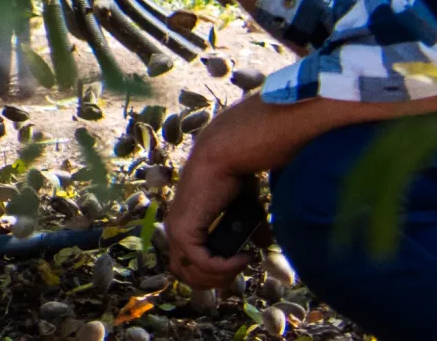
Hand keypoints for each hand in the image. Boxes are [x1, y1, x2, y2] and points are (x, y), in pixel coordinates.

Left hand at [162, 150, 257, 291]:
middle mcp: (175, 230)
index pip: (187, 265)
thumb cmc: (233, 176)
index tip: (238, 264)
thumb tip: (261, 246)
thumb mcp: (242, 209)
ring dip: (222, 276)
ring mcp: (176, 232)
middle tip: (240, 267)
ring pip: (193, 274)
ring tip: (243, 262)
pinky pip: (203, 263)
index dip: (213, 273)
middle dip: (217, 280)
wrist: (224, 158)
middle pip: (187, 276)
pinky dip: (225, 266)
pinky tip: (243, 257)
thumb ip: (248, 229)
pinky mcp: (184, 231)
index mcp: (184, 225)